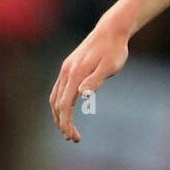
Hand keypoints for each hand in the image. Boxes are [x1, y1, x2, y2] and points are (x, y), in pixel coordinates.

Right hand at [49, 19, 129, 141]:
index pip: (64, 105)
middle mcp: (66, 72)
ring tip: (68, 129)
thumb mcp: (109, 67)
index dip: (67, 124)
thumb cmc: (114, 50)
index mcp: (75, 74)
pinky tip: (67, 109)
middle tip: (74, 138)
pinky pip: (59, 89)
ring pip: (55, 96)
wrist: (111, 31)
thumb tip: (82, 95)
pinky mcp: (69, 67)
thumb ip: (96, 80)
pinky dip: (60, 103)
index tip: (74, 137)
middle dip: (63, 123)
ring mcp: (66, 69)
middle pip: (57, 104)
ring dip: (59, 115)